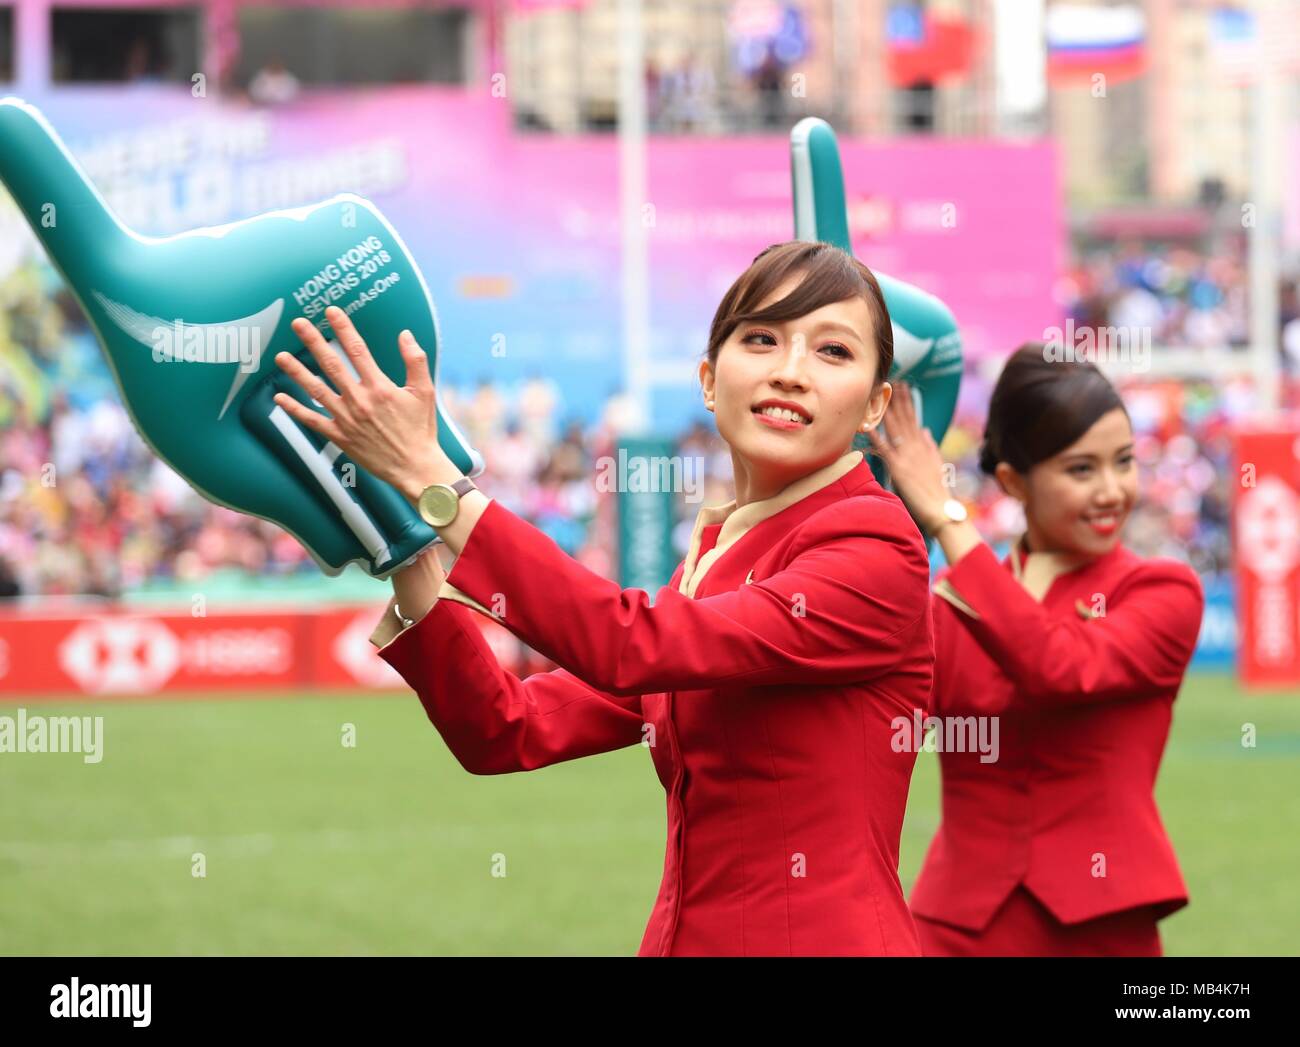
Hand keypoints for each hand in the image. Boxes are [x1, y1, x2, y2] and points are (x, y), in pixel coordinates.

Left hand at [272, 305, 459, 501]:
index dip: (343, 328)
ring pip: (316, 389)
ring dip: (297, 371)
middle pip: (331, 364)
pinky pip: (312, 420)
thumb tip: (405, 334)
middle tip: (298, 324)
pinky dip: (295, 409)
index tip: (331, 312)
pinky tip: (281, 397)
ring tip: (281, 356)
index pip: (358, 350)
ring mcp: (346, 419)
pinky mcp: (339, 436)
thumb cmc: (421, 430)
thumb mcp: (425, 392)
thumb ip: (415, 360)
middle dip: (313, 341)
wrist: (414, 466)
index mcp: (380, 387)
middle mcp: (359, 400)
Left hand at [864, 380, 952, 532]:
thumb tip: (925, 430)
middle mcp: (915, 446)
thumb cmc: (938, 489)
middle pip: (904, 418)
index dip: (907, 402)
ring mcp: (907, 455)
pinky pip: (885, 449)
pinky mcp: (899, 468)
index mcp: (923, 445)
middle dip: (898, 399)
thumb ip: (930, 445)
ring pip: (895, 428)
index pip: (913, 418)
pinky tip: (869, 426)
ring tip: (882, 394)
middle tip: (892, 380)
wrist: (941, 508)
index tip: (902, 387)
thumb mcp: (937, 462)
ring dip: (888, 410)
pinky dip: (877, 437)